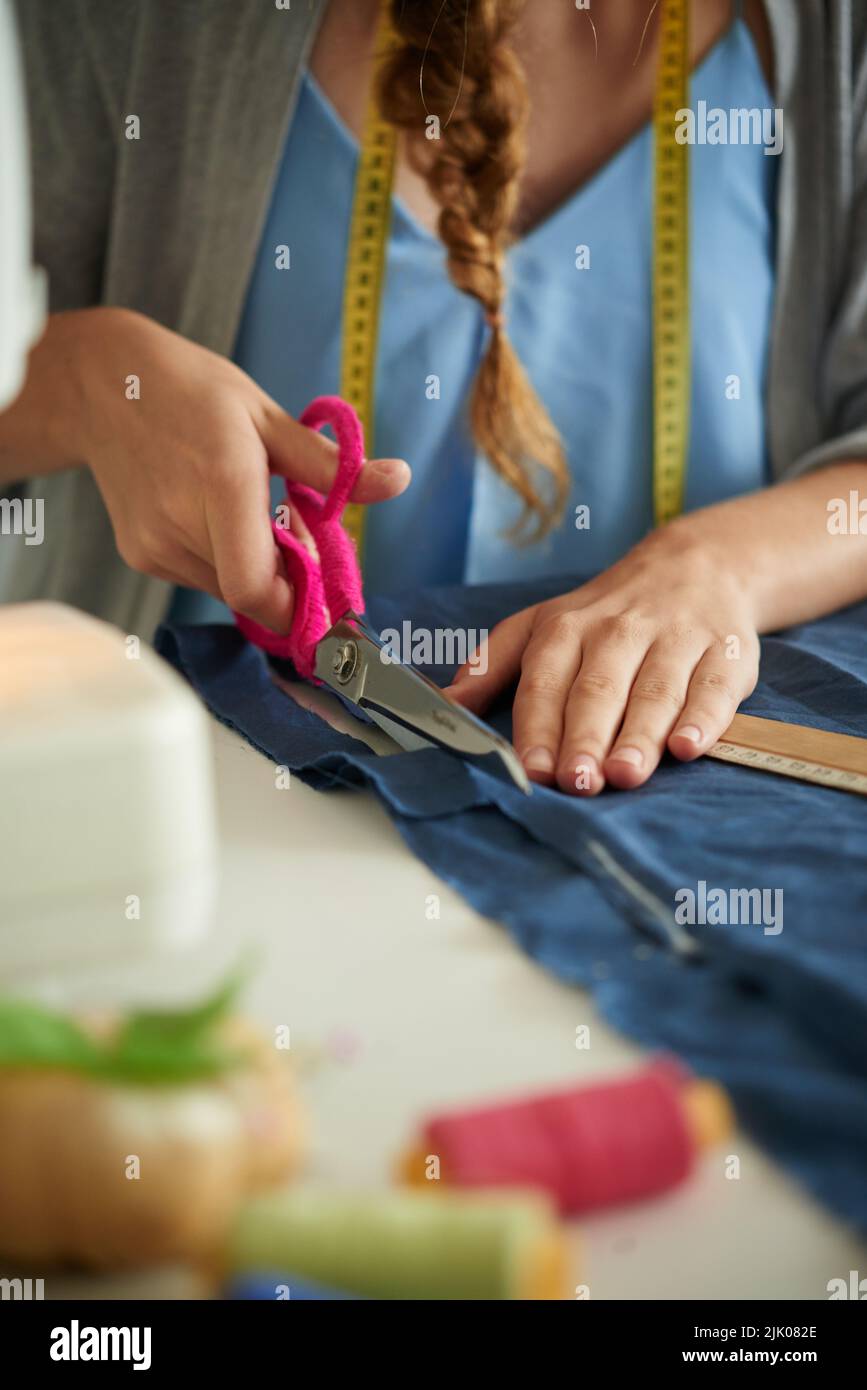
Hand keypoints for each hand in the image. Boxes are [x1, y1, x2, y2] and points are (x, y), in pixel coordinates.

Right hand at [67, 309, 409, 631]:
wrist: (105, 386)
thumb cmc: (194, 391)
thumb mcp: (268, 416)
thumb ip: (330, 465)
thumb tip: (400, 480)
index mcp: (223, 482)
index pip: (257, 589)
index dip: (298, 609)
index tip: (328, 597)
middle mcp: (181, 522)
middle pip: (252, 594)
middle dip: (290, 582)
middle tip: (302, 536)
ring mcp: (154, 545)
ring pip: (227, 591)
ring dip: (258, 571)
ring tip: (255, 515)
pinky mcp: (140, 555)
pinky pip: (201, 579)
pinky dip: (226, 563)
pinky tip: (219, 517)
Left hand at [447, 526, 759, 793]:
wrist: (696, 564)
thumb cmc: (604, 615)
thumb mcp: (540, 626)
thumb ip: (491, 667)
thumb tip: (440, 704)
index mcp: (565, 629)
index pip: (546, 683)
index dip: (538, 728)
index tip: (532, 769)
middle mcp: (618, 632)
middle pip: (599, 689)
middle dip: (586, 737)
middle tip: (579, 781)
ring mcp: (675, 640)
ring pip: (655, 691)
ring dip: (640, 735)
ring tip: (625, 774)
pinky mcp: (725, 652)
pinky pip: (713, 687)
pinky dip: (704, 718)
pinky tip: (689, 747)